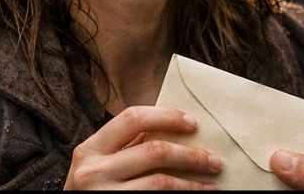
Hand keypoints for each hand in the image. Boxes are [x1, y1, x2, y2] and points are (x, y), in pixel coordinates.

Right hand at [64, 105, 221, 188]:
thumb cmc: (91, 193)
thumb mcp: (98, 165)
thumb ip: (125, 147)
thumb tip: (171, 128)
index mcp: (89, 149)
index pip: (132, 118)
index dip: (166, 116)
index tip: (193, 123)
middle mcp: (92, 172)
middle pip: (154, 151)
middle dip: (190, 155)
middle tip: (214, 160)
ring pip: (160, 183)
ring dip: (192, 183)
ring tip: (211, 183)